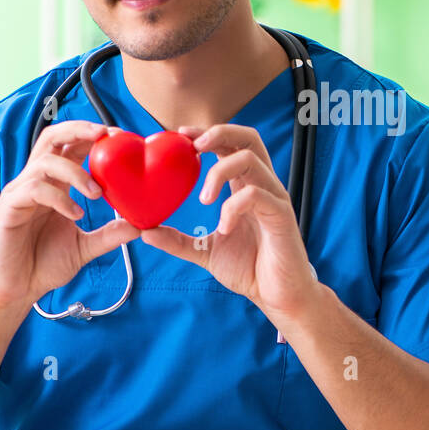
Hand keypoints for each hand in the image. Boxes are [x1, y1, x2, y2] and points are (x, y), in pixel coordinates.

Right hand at [0, 121, 140, 312]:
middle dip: (80, 129)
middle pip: (53, 137)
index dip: (94, 136)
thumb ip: (111, 234)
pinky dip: (59, 198)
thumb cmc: (43, 265)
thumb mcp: (85, 247)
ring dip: (76, 172)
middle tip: (107, 135)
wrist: (16, 291)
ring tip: (97, 193)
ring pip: (46, 162)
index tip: (121, 138)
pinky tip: (75, 215)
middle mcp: (36, 182)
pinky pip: (34, 189)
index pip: (71, 146)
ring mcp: (20, 192)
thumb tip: (141, 225)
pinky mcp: (8, 207)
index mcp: (54, 185)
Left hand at [138, 124, 320, 321]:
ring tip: (203, 199)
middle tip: (193, 148)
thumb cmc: (250, 268)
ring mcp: (274, 199)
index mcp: (246, 187)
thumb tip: (145, 232)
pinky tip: (224, 227)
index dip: (207, 134)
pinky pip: (258, 195)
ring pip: (250, 160)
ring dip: (219, 172)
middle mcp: (263, 186)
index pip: (231, 145)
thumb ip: (178, 240)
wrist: (277, 296)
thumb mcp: (205, 251)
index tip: (180, 135)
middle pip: (248, 138)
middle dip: (219, 133)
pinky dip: (234, 207)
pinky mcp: (282, 216)